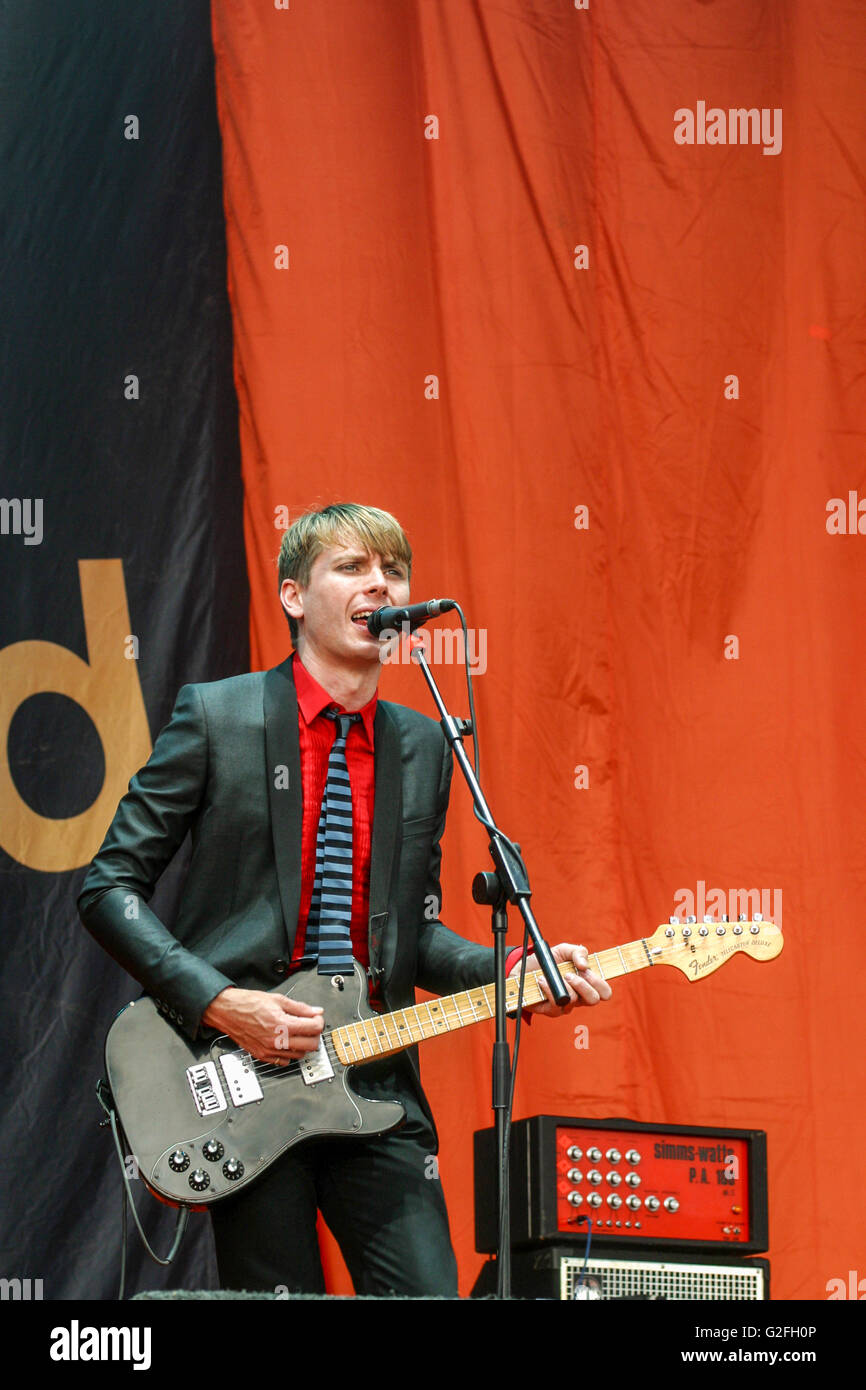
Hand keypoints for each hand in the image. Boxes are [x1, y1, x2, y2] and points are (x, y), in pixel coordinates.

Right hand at [202, 987, 323, 1063]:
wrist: (227, 1011)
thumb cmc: (248, 1004)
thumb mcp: (278, 999)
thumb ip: (300, 1007)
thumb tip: (315, 1011)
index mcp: (282, 1024)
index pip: (314, 1028)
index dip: (319, 1021)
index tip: (316, 1018)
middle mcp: (277, 1040)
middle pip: (310, 1045)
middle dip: (314, 1034)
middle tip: (311, 1026)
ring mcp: (270, 1050)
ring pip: (299, 1055)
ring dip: (303, 1044)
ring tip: (298, 1033)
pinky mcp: (263, 1056)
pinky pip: (284, 1061)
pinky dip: (290, 1054)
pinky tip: (286, 1043)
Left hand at [509, 942, 611, 1017]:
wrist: (523, 969)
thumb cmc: (546, 961)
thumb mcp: (563, 950)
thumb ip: (578, 952)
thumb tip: (585, 965)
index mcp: (587, 983)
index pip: (604, 992)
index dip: (602, 985)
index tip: (588, 972)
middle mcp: (579, 996)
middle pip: (594, 999)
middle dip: (584, 985)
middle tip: (570, 974)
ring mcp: (566, 1005)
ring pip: (574, 1001)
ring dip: (563, 985)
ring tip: (552, 975)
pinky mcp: (552, 1010)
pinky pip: (556, 1004)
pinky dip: (549, 989)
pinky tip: (542, 980)